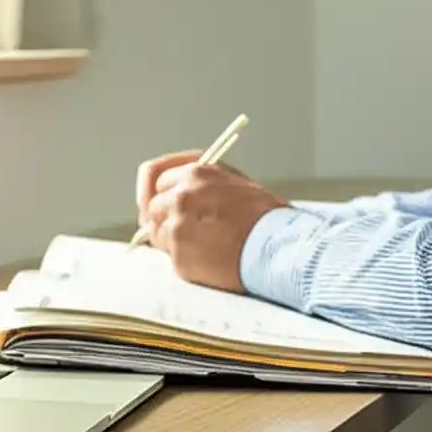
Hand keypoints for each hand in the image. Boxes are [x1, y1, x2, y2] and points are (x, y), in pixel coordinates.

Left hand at [138, 160, 285, 291]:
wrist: (280, 246)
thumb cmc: (264, 215)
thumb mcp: (232, 181)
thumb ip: (199, 183)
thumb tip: (173, 192)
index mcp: (195, 173)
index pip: (155, 177)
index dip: (156, 191)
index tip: (153, 201)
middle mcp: (181, 197)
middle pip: (152, 207)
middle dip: (162, 217)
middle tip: (179, 228)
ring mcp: (177, 227)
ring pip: (156, 233)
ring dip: (170, 240)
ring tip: (200, 244)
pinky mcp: (179, 255)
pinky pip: (169, 257)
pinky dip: (183, 258)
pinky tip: (207, 258)